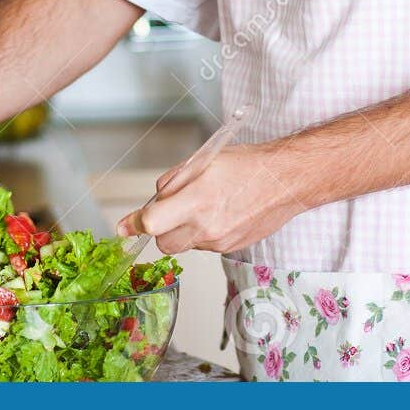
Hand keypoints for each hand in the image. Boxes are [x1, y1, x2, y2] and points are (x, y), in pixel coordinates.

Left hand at [116, 144, 303, 254]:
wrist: (285, 180)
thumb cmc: (247, 165)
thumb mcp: (202, 161)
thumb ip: (173, 181)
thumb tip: (155, 199)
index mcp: (197, 200)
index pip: (152, 223)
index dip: (134, 223)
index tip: (124, 227)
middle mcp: (208, 226)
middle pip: (163, 243)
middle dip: (161, 229)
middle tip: (172, 209)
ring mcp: (220, 241)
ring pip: (185, 245)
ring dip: (184, 230)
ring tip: (204, 206)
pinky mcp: (231, 248)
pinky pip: (205, 246)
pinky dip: (203, 233)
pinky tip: (219, 214)